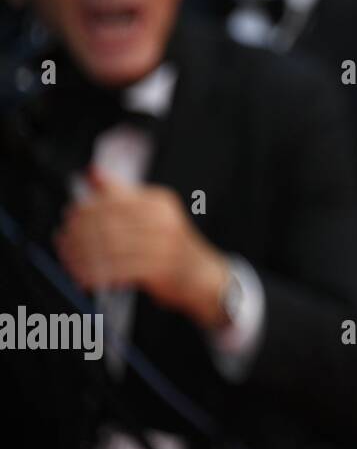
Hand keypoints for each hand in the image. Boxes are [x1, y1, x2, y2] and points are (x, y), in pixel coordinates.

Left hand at [54, 167, 230, 329]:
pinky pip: (119, 270)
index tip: (68, 220)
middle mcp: (164, 220)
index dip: (84, 211)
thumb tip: (93, 172)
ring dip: (84, 258)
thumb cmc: (170, 244)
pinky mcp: (161, 269)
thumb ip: (120, 194)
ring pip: (110, 249)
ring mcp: (164, 245)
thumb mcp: (150, 212)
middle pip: (108, 225)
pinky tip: (85, 277)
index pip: (112, 202)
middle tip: (64, 242)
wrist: (201, 274)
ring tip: (70, 261)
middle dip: (80, 236)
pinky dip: (97, 274)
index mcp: (159, 202)